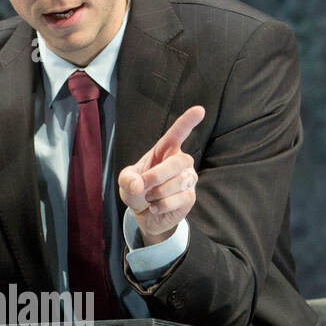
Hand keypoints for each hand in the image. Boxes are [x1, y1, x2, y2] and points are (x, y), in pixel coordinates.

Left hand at [117, 104, 203, 242]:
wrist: (145, 214)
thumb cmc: (137, 190)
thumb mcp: (126, 181)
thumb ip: (128, 180)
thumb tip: (139, 185)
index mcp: (164, 150)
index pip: (178, 133)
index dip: (188, 122)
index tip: (200, 110)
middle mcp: (179, 161)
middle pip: (178, 162)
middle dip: (158, 175)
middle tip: (143, 185)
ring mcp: (187, 178)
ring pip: (180, 182)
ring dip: (158, 192)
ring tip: (149, 197)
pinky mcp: (190, 196)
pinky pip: (181, 198)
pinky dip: (163, 205)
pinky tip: (156, 206)